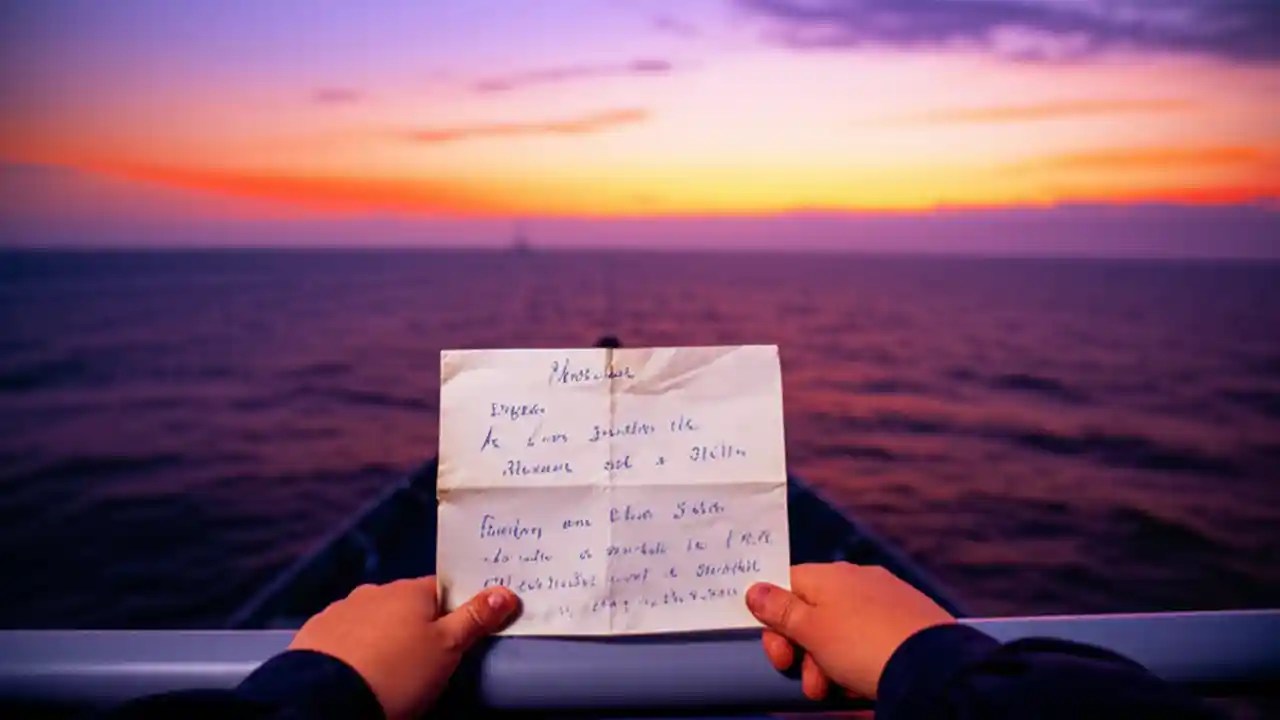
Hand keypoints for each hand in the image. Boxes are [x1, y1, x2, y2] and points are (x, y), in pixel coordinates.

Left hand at [289, 576, 518, 719]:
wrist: (324, 701)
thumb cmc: (396, 674)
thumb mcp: (447, 650)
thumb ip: (475, 618)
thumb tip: (505, 590)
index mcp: (410, 591)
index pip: (443, 589)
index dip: (455, 610)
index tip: (460, 634)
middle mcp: (374, 592)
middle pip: (406, 605)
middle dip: (416, 626)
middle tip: (426, 661)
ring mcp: (341, 611)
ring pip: (373, 619)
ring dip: (382, 637)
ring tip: (388, 672)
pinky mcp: (314, 634)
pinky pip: (344, 636)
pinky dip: (353, 650)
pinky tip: (357, 673)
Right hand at [746, 563, 953, 700]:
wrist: (933, 665)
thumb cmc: (863, 645)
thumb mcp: (811, 630)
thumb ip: (779, 610)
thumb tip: (754, 588)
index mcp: (830, 574)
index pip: (786, 585)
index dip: (774, 622)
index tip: (779, 654)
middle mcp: (857, 578)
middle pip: (812, 613)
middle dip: (803, 652)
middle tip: (809, 683)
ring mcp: (886, 597)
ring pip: (840, 630)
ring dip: (828, 663)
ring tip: (837, 691)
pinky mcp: (908, 618)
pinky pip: (870, 638)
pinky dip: (859, 660)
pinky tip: (864, 682)